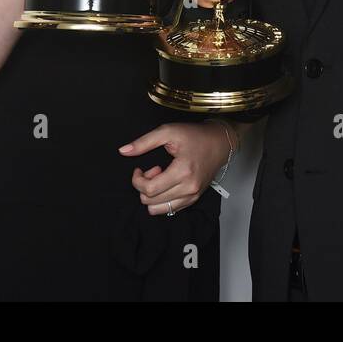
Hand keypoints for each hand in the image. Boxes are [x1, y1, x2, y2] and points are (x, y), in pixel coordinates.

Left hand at [118, 122, 234, 215]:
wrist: (219, 142)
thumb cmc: (194, 135)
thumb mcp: (168, 132)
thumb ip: (144, 142)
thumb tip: (123, 151)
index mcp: (182, 171)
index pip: (149, 190)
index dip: (137, 180)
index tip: (139, 168)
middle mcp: (189, 188)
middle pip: (151, 201)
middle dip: (144, 186)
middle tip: (152, 170)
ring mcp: (192, 196)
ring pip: (158, 210)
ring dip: (153, 195)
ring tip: (160, 178)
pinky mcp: (194, 199)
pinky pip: (169, 210)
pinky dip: (162, 200)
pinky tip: (167, 184)